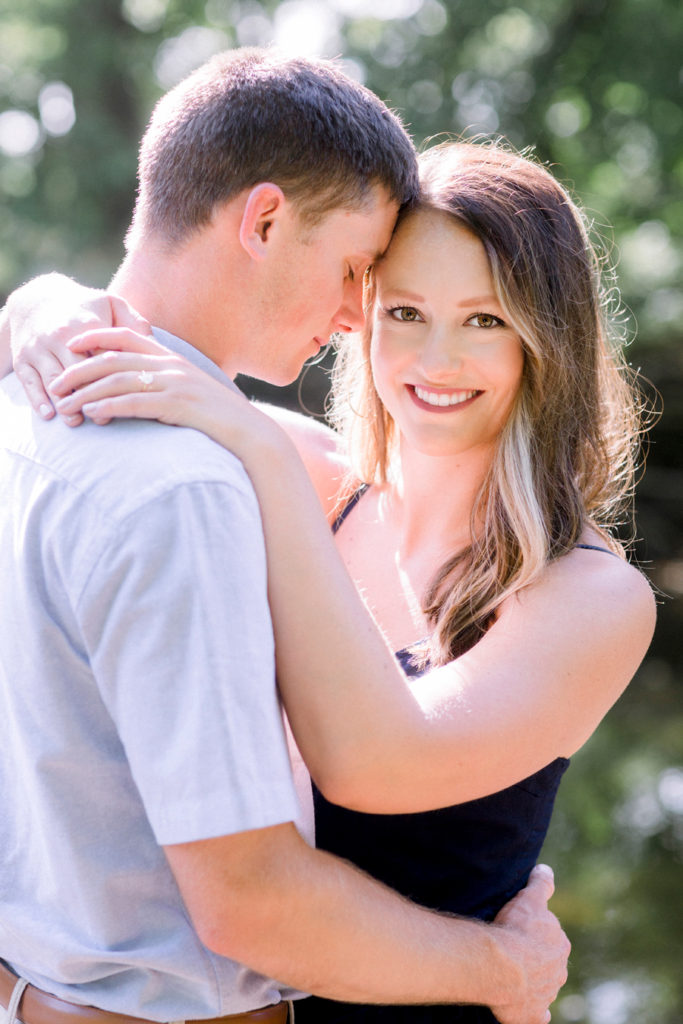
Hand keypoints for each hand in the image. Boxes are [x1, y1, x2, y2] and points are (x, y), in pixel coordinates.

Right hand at [11, 286, 149, 424]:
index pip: (102, 357)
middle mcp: (59, 335)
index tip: (126, 399)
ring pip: (52, 379)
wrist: (37, 299)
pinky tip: (49, 415)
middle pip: (76, 372)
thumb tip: (155, 346)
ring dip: (64, 402)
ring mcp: (38, 347)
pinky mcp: (22, 358)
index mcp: (85, 324)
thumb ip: (134, 323)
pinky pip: (28, 382)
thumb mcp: (111, 304)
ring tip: (76, 421)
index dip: (114, 379)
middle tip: (102, 419)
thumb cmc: (85, 307)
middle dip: (88, 395)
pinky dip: (37, 399)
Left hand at [48, 329, 262, 452]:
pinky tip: (91, 414)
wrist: (250, 433)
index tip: (72, 343)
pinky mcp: (177, 406)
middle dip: (80, 370)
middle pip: (114, 359)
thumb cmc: (220, 419)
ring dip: (86, 393)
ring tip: (64, 405)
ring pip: (119, 381)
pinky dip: (109, 407)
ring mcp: (175, 385)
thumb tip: (139, 390)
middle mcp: (172, 366)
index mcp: (173, 359)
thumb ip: (166, 386)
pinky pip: (135, 403)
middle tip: (55, 384)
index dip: (97, 336)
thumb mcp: (192, 394)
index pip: (128, 336)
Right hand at [489, 865, 569, 1023]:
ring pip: (543, 987)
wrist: (503, 965)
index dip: (535, 933)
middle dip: (537, 959)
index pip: (551, 937)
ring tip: (513, 976)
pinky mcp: (533, 1014)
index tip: (521, 930)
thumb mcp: (530, 898)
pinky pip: (538, 1015)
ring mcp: (547, 994)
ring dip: (534, 983)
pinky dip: (537, 1014)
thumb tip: (546, 869)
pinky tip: (533, 1012)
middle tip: (515, 952)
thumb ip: (541, 884)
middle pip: (549, 963)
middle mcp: (558, 971)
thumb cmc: (516, 929)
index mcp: (560, 945)